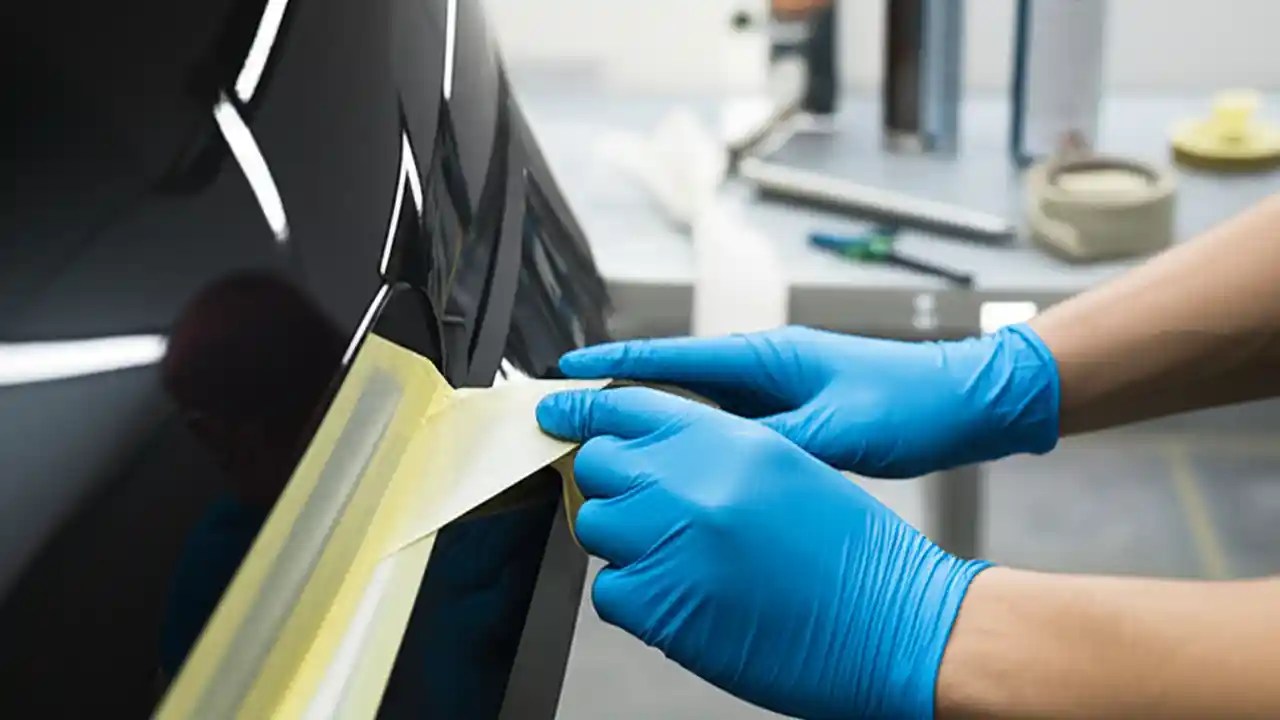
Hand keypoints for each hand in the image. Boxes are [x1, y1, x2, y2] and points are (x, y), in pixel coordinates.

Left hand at [537, 387, 989, 718]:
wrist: (899, 624)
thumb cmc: (855, 554)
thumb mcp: (789, 469)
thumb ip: (715, 451)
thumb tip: (650, 453)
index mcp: (730, 439)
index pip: (628, 406)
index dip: (585, 410)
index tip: (558, 411)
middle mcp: (695, 481)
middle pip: (601, 463)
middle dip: (613, 484)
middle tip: (642, 509)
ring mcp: (674, 543)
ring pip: (597, 525)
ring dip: (624, 543)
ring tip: (678, 561)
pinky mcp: (664, 607)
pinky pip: (609, 590)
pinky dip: (633, 598)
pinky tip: (681, 598)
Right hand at [557, 324, 1059, 477]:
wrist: (966, 402)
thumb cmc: (910, 405)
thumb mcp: (839, 431)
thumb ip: (777, 444)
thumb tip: (716, 461)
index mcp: (764, 359)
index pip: (669, 358)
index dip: (612, 365)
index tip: (564, 373)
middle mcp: (762, 369)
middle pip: (672, 380)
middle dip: (619, 396)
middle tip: (572, 418)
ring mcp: (776, 391)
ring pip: (696, 407)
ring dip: (654, 422)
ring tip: (610, 448)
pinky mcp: (792, 414)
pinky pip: (726, 428)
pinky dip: (693, 442)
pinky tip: (679, 469)